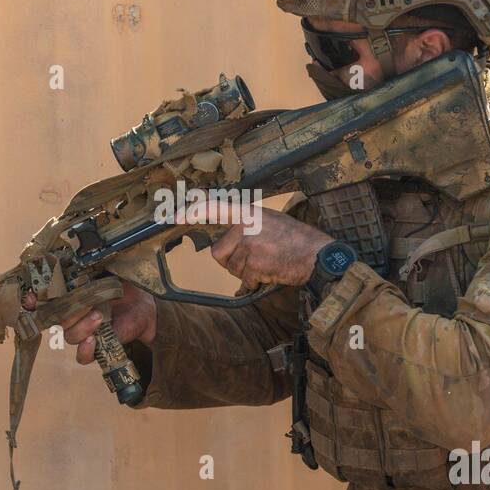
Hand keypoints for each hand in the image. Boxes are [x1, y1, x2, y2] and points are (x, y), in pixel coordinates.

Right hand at [22, 281, 156, 364]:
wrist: (144, 306)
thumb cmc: (123, 288)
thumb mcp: (105, 274)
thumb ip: (88, 271)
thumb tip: (75, 260)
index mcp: (69, 297)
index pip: (43, 300)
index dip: (33, 301)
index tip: (31, 298)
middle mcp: (71, 316)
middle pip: (56, 319)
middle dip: (68, 312)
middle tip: (87, 303)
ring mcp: (82, 332)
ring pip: (69, 336)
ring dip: (82, 327)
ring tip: (100, 316)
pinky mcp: (96, 348)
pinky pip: (82, 357)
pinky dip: (85, 350)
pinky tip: (94, 340)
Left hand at [183, 199, 331, 289]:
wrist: (317, 255)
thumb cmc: (297, 239)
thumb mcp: (269, 220)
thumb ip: (246, 224)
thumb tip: (224, 240)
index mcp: (248, 211)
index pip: (213, 207)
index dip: (191, 212)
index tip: (172, 217)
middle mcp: (245, 225)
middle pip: (218, 253)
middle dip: (232, 261)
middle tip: (256, 258)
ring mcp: (248, 244)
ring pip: (232, 268)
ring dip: (247, 272)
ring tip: (269, 262)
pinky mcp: (253, 263)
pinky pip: (244, 279)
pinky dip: (256, 281)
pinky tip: (272, 271)